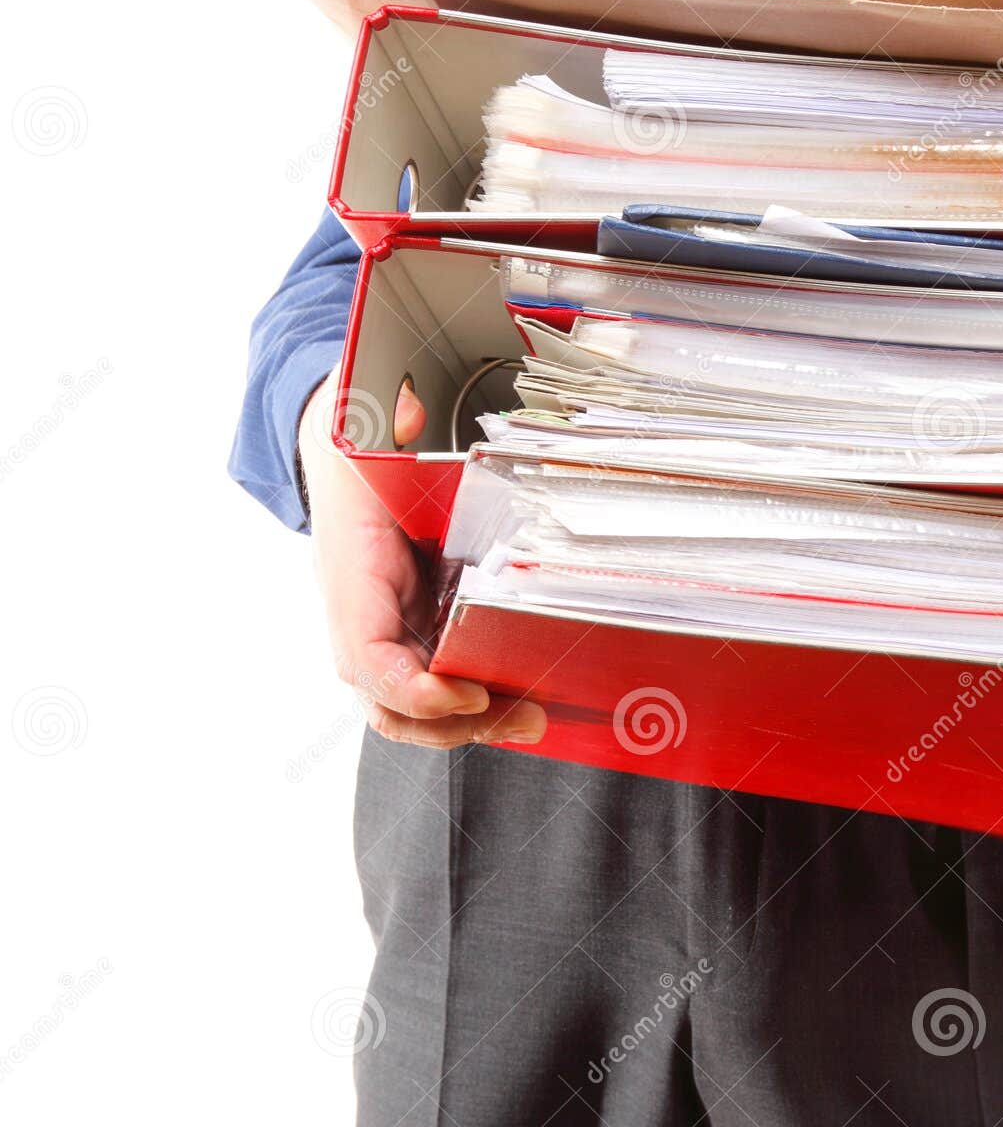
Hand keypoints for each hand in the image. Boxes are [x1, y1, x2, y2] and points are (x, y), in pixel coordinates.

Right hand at [299, 371, 546, 749]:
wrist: (343, 456)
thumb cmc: (356, 447)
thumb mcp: (363, 419)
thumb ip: (385, 412)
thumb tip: (407, 402)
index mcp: (349, 575)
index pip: (364, 655)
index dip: (409, 688)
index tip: (458, 692)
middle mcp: (364, 617)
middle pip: (393, 703)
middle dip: (455, 723)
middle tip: (523, 716)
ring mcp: (391, 632)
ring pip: (417, 709)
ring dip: (475, 724)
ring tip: (534, 717)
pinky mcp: (419, 633)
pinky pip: (441, 685)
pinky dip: (480, 704)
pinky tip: (528, 699)